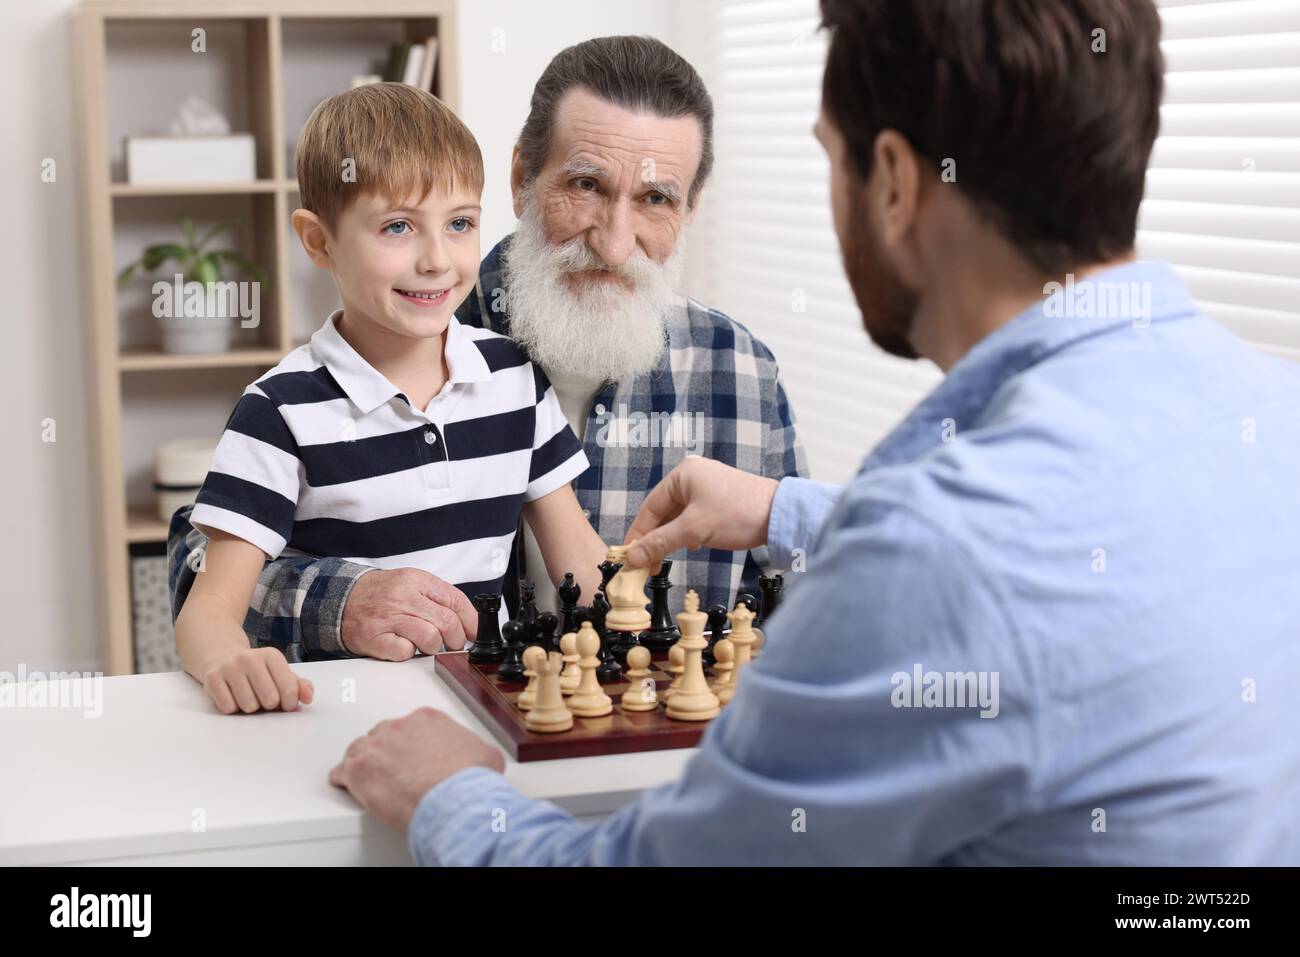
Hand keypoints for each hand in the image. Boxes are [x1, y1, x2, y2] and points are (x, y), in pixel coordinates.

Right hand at [202, 646, 314, 713]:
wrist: (221, 656)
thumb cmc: (257, 671)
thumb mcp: (280, 673)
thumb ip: (299, 685)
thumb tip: (309, 697)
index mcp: (271, 656)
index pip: (290, 690)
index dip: (289, 703)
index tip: (285, 703)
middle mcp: (250, 658)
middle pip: (269, 700)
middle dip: (268, 705)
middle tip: (262, 697)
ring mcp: (229, 667)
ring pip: (248, 706)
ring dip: (249, 707)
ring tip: (247, 695)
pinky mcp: (212, 679)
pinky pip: (228, 708)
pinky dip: (232, 707)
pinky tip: (232, 695)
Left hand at [329, 707, 505, 831]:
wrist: (452, 799)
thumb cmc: (466, 779)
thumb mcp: (485, 754)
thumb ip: (475, 748)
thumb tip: (479, 755)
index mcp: (425, 719)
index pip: (408, 726)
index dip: (409, 744)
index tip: (411, 756)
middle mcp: (397, 727)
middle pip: (382, 735)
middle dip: (386, 752)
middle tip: (394, 771)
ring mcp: (375, 748)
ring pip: (359, 750)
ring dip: (364, 764)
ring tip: (370, 778)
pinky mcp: (358, 772)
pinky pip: (341, 772)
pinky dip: (345, 781)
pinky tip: (349, 786)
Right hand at [342, 568, 477, 658]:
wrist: (341, 599)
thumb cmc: (381, 594)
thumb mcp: (411, 583)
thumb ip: (438, 597)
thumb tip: (468, 621)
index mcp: (416, 580)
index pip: (456, 600)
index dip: (471, 621)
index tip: (474, 633)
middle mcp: (403, 597)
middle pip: (447, 622)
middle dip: (456, 639)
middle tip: (452, 644)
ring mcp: (388, 617)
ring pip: (430, 638)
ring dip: (434, 647)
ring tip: (426, 645)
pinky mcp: (375, 638)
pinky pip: (405, 652)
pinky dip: (410, 654)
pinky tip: (404, 647)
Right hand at [624, 457, 779, 569]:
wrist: (780, 516)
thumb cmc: (737, 515)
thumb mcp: (693, 530)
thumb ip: (660, 542)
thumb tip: (633, 556)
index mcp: (683, 474)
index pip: (650, 507)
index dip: (638, 534)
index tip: (629, 556)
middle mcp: (692, 476)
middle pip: (663, 512)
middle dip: (655, 539)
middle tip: (645, 565)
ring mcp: (707, 487)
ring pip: (678, 517)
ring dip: (671, 539)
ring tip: (663, 561)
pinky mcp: (719, 500)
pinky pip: (694, 518)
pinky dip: (688, 534)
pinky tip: (691, 547)